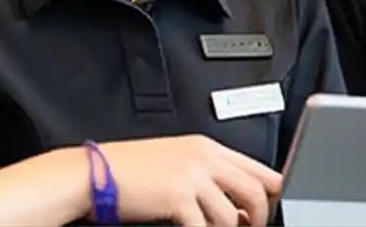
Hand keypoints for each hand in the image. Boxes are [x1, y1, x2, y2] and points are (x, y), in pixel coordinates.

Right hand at [97, 134, 281, 225]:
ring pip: (233, 214)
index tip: (268, 210)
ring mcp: (192, 176)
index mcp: (207, 147)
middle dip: (259, 218)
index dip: (271, 194)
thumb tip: (233, 201)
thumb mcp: (176, 160)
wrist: (94, 173)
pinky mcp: (177, 197)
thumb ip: (207, 174)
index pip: (259, 169)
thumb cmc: (128, 168)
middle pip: (256, 191)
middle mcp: (204, 158)